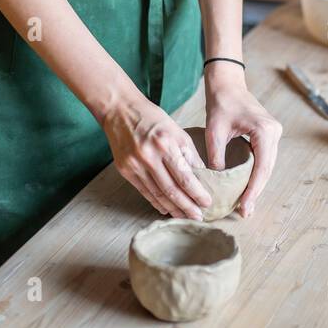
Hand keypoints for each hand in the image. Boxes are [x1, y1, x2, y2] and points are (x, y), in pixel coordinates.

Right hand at [101, 93, 210, 219]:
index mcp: (165, 144)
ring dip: (173, 208)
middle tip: (199, 217)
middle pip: (171, 190)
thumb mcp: (177, 131)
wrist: (120, 111)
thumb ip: (190, 154)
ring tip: (185, 216)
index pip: (184, 176)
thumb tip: (202, 177)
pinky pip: (144, 192)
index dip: (196, 193)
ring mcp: (135, 165)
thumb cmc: (152, 118)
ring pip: (157, 194)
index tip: (207, 203)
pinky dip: (156, 202)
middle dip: (187, 206)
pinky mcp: (125, 170)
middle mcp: (148, 156)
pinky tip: (166, 208)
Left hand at [203, 65, 282, 217]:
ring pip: (267, 166)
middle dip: (256, 192)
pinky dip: (256, 174)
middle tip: (244, 212)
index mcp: (265, 131)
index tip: (243, 207)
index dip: (253, 190)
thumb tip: (216, 182)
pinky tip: (247, 188)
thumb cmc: (221, 102)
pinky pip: (264, 159)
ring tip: (245, 205)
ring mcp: (273, 133)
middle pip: (267, 169)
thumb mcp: (215, 131)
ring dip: (257, 185)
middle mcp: (274, 132)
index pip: (261, 168)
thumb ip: (217, 157)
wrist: (227, 83)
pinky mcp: (268, 135)